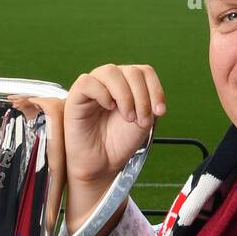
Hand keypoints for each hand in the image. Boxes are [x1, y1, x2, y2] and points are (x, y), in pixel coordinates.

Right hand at [11, 64, 164, 235]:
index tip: (160, 112)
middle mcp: (111, 81)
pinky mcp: (76, 96)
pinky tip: (108, 108)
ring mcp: (93, 87)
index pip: (144, 72)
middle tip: (142, 120)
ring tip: (128, 117)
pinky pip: (87, 82)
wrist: (102, 164)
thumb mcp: (143, 122)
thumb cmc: (120, 142)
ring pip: (110, 72)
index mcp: (128, 84)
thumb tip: (151, 94)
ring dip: (125, 95)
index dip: (156, 89)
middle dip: (142, 96)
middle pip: (131, 71)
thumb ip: (149, 103)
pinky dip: (102, 93)